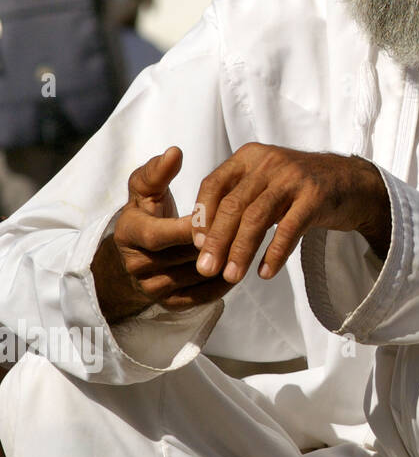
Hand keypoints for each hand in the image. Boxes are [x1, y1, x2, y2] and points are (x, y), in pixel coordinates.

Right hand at [92, 146, 233, 323]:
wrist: (140, 252)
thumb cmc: (148, 212)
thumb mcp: (146, 189)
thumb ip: (158, 171)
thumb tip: (175, 152)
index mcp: (129, 233)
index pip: (161, 235)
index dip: (191, 226)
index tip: (223, 213)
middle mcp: (136, 265)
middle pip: (184, 257)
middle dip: (216, 243)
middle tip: (250, 229)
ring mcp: (152, 288)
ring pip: (196, 277)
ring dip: (225, 262)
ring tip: (252, 244)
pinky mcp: (169, 304)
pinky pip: (202, 297)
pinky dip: (224, 282)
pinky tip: (241, 263)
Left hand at [190, 143, 390, 285]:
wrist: (353, 182)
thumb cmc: (301, 188)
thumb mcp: (266, 183)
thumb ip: (237, 199)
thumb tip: (202, 239)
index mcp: (250, 157)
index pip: (214, 185)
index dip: (202, 217)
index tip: (197, 245)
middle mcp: (269, 162)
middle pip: (233, 205)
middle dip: (217, 240)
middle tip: (206, 269)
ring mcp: (294, 177)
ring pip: (257, 218)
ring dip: (241, 251)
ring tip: (232, 277)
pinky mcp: (316, 195)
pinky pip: (290, 228)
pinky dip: (275, 252)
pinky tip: (266, 272)